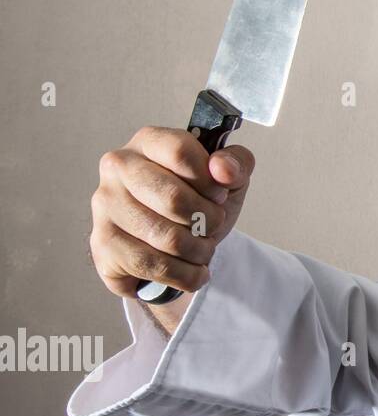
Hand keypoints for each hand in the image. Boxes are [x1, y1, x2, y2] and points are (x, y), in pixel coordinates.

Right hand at [89, 127, 254, 301]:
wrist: (173, 241)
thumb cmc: (197, 199)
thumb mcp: (228, 177)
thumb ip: (236, 163)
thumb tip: (223, 169)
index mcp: (149, 141)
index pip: (180, 152)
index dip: (210, 180)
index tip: (219, 195)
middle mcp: (118, 168)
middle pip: (173, 199)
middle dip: (208, 220)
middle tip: (213, 224)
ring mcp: (105, 207)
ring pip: (166, 238)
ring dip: (199, 250)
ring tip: (204, 247)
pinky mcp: (102, 244)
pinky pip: (153, 266)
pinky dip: (185, 274)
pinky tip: (193, 270)